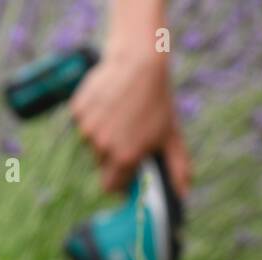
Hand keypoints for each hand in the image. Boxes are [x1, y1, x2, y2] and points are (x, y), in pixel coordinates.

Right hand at [70, 51, 192, 195]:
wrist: (138, 63)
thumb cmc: (158, 102)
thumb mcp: (172, 137)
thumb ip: (178, 169)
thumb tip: (183, 194)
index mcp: (125, 158)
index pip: (111, 187)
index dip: (120, 182)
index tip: (128, 172)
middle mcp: (102, 146)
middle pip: (102, 164)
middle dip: (114, 157)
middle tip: (129, 137)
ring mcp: (88, 127)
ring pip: (92, 143)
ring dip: (103, 137)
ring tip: (121, 116)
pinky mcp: (78, 110)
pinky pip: (84, 123)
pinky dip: (94, 118)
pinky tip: (110, 104)